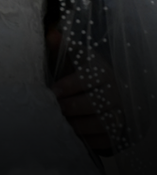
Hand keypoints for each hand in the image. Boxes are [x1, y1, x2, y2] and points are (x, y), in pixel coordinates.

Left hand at [48, 28, 125, 153]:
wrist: (104, 92)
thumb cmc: (82, 75)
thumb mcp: (73, 60)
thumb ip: (61, 47)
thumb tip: (52, 34)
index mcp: (103, 72)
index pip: (88, 78)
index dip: (68, 86)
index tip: (53, 92)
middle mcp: (116, 92)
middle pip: (93, 103)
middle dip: (70, 108)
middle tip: (53, 110)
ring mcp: (121, 113)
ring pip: (100, 123)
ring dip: (77, 125)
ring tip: (60, 123)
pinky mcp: (121, 131)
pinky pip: (106, 140)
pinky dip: (88, 139)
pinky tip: (73, 135)